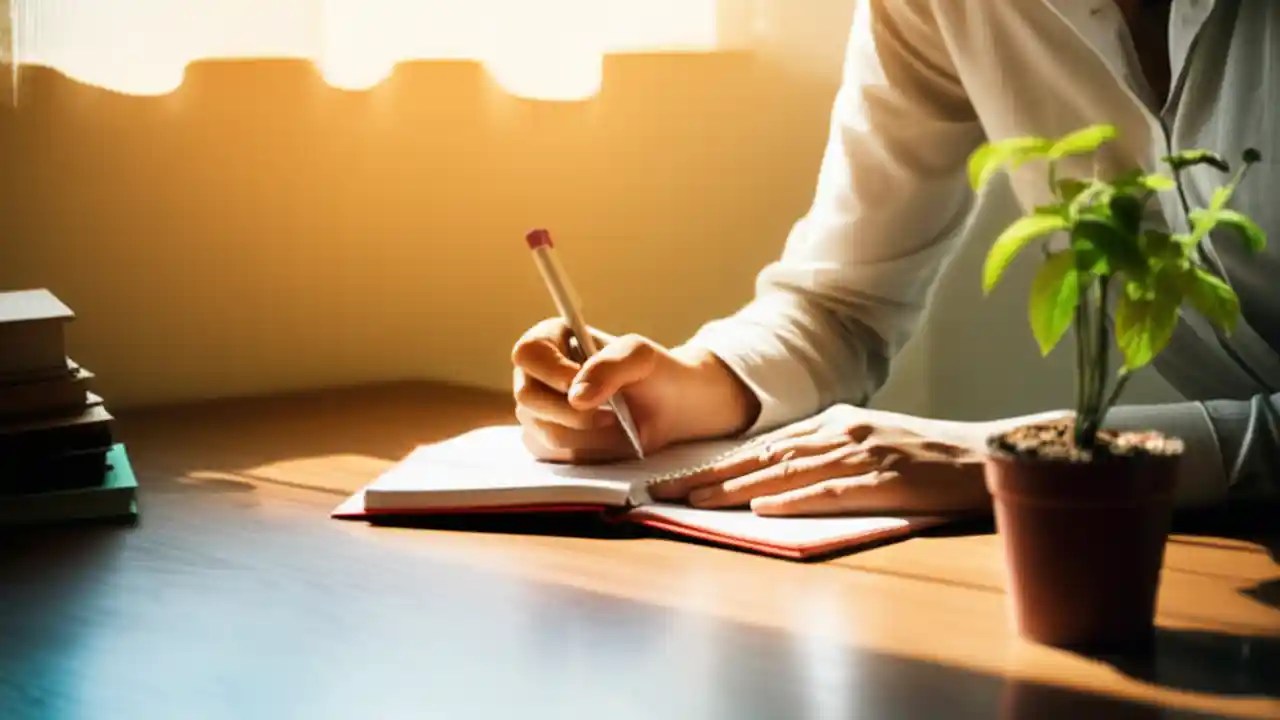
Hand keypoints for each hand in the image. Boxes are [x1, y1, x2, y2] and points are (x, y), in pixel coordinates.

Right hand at [511, 319, 759, 462]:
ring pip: (540, 432)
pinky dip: (585, 454)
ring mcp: (539, 412)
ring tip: (617, 426)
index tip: (584, 388)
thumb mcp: (641, 357)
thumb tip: (576, 397)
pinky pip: (553, 456)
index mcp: (552, 341)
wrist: (672, 409)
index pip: (528, 353)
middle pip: (528, 398)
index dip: (552, 372)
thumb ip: (611, 366)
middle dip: (572, 414)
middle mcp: (537, 376)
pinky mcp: (549, 443)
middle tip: (611, 416)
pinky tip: (609, 442)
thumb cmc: (655, 373)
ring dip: (584, 436)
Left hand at [650, 405, 1019, 516]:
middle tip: (666, 491)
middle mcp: (841, 433)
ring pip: (788, 472)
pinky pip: (832, 491)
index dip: (717, 462)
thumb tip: (772, 475)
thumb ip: (823, 450)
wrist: (985, 455)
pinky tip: (763, 508)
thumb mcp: (868, 439)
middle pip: (764, 456)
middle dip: (711, 475)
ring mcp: (863, 455)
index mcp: (834, 422)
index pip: (763, 444)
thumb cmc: (925, 455)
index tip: (677, 478)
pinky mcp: (886, 481)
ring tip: (698, 501)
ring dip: (738, 488)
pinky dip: (795, 499)